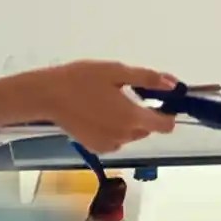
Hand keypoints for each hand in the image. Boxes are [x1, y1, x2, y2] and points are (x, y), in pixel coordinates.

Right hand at [21, 60, 178, 154]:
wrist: (47, 95)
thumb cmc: (82, 79)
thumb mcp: (117, 72)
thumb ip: (148, 79)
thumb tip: (173, 85)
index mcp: (132, 117)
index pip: (166, 126)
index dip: (168, 114)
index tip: (161, 101)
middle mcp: (124, 136)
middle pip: (147, 129)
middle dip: (144, 115)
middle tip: (126, 95)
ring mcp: (109, 144)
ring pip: (131, 135)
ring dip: (128, 123)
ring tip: (108, 102)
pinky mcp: (95, 148)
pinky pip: (115, 140)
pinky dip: (113, 130)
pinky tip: (97, 114)